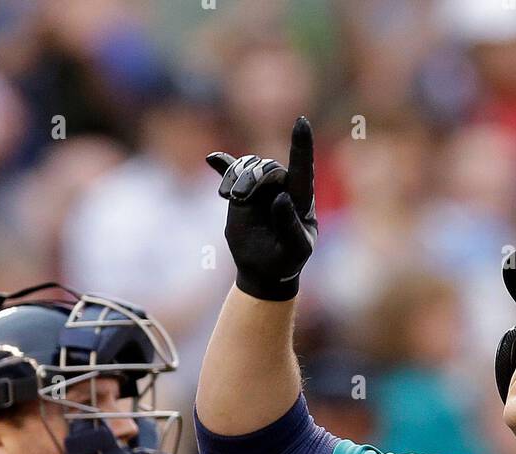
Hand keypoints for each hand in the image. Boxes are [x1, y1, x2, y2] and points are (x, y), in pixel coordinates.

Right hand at [207, 115, 317, 300]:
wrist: (265, 268)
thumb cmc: (287, 259)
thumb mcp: (295, 248)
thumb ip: (290, 225)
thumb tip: (280, 197)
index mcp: (302, 199)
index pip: (303, 168)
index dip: (302, 146)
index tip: (301, 122)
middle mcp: (283, 187)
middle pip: (268, 168)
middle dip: (253, 177)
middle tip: (237, 197)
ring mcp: (262, 188)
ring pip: (249, 167)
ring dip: (237, 176)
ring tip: (229, 195)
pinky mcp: (244, 192)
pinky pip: (234, 172)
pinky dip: (224, 165)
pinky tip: (212, 159)